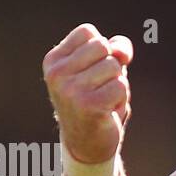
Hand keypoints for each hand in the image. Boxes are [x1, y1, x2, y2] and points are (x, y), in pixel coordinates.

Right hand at [43, 23, 133, 163]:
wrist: (88, 144)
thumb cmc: (96, 102)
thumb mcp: (103, 70)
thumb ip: (115, 50)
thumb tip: (122, 50)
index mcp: (54, 61)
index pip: (88, 32)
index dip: (102, 49)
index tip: (92, 72)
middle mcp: (57, 73)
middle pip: (103, 46)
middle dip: (111, 67)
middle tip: (100, 89)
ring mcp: (70, 89)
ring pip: (114, 66)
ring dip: (117, 84)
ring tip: (104, 100)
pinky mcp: (88, 105)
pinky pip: (120, 86)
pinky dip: (121, 99)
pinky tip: (108, 111)